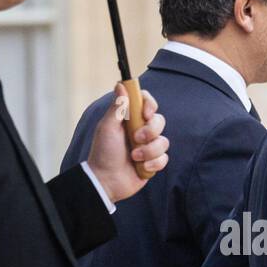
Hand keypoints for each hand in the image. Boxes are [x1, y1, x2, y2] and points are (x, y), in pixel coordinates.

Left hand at [87, 82, 168, 201]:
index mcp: (129, 119)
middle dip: (151, 131)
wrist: (106, 181)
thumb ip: (117, 107)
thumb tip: (120, 85)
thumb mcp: (107, 128)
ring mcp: (148, 146)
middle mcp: (141, 130)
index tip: (146, 113)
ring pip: (163, 142)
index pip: (146, 103)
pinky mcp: (153, 162)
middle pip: (159, 121)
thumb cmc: (103, 153)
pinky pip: (164, 158)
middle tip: (136, 139)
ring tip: (134, 157)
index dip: (150, 104)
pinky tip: (141, 168)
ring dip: (149, 150)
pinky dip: (153, 163)